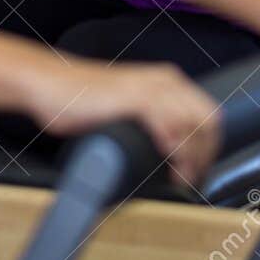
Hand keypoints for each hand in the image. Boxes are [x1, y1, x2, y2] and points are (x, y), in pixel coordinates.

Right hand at [30, 63, 220, 185]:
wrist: (50, 82)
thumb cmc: (82, 100)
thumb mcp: (126, 106)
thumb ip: (149, 119)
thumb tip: (165, 151)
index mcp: (168, 80)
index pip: (208, 113)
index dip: (210, 145)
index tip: (200, 169)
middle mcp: (166, 80)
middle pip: (207, 120)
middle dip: (205, 154)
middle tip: (193, 180)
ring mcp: (151, 87)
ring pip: (192, 125)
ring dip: (192, 157)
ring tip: (181, 180)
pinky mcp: (134, 98)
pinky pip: (169, 126)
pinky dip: (175, 150)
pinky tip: (169, 167)